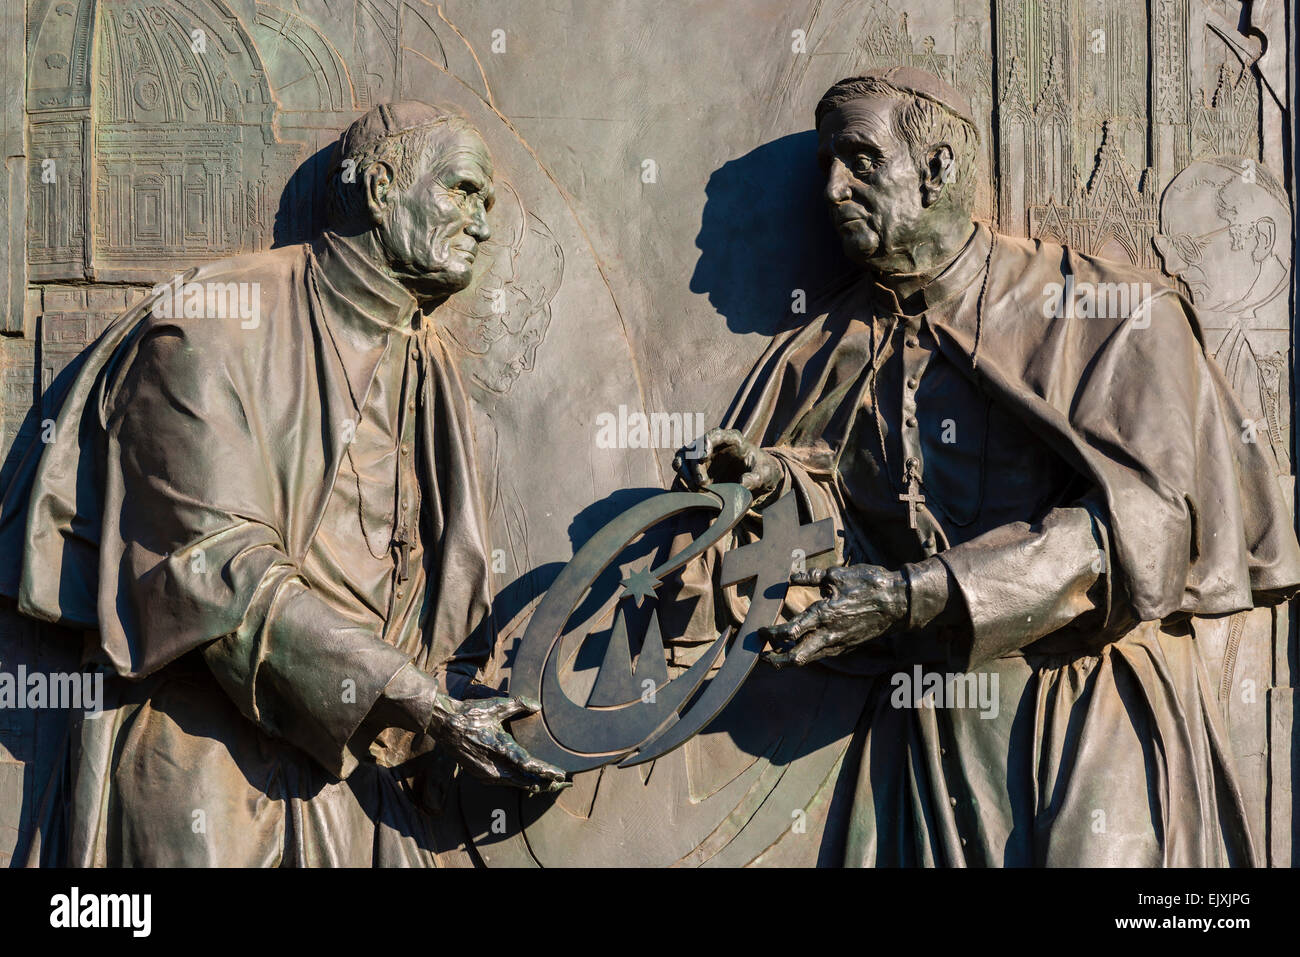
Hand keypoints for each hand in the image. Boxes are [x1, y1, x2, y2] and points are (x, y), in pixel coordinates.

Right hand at [427, 693, 568, 793]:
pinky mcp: (480, 774)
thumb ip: (518, 704)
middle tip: (563, 783)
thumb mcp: (495, 706)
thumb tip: (538, 706)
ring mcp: (485, 773)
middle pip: (525, 780)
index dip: (546, 771)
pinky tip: (527, 782)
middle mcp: (493, 766)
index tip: (561, 773)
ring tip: (550, 785)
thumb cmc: (470, 714)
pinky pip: (504, 782)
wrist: (445, 725)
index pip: (528, 765)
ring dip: (533, 784)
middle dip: (545, 783)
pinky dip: (518, 783)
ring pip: (515, 784)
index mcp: (499, 748)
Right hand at [673, 428, 782, 501]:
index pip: (716, 434)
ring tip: (694, 488)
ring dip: (685, 472)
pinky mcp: (698, 468)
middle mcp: (715, 444)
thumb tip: (742, 483)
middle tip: (702, 483)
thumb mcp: (764, 475)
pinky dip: (682, 478)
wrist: (759, 479)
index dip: (706, 443)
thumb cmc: (763, 472)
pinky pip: (682, 469)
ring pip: (684, 456)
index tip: (703, 456)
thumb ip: (754, 478)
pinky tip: (687, 490)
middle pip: (696, 447)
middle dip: (695, 465)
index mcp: (733, 439)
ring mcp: (705, 456)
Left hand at [761, 565, 906, 666]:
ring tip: (776, 655)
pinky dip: (807, 655)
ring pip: (809, 659)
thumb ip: (811, 577)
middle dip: (776, 660)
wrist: (899, 603)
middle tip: (762, 657)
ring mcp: (840, 644)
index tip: (760, 631)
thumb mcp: (838, 575)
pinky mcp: (848, 646)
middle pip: (796, 657)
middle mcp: (829, 634)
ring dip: (790, 659)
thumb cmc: (869, 585)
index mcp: (824, 615)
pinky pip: (822, 655)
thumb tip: (790, 577)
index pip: (789, 632)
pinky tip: (801, 647)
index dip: (771, 635)